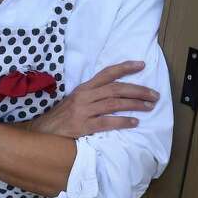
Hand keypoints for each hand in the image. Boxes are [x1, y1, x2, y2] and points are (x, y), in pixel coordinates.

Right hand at [28, 61, 157, 138]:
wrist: (42, 132)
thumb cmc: (62, 117)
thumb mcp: (76, 100)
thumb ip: (93, 95)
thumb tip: (117, 93)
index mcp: (84, 88)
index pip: (107, 73)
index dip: (125, 68)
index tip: (142, 65)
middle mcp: (85, 96)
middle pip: (116, 88)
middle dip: (138, 90)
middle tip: (154, 95)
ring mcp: (83, 111)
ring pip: (114, 104)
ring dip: (134, 104)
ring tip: (149, 107)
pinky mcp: (82, 126)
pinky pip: (106, 122)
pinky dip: (122, 121)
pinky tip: (134, 122)